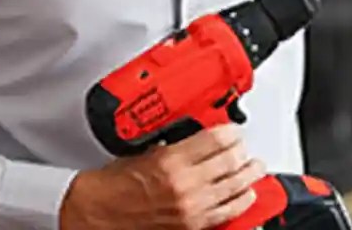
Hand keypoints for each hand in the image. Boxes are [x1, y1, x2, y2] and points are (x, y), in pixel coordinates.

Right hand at [60, 124, 265, 229]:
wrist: (96, 213)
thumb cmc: (113, 186)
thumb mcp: (146, 152)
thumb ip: (177, 146)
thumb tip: (201, 141)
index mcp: (172, 161)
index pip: (216, 140)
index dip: (231, 133)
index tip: (234, 131)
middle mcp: (185, 185)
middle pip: (231, 163)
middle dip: (243, 154)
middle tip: (246, 149)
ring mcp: (191, 208)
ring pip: (234, 189)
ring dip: (248, 176)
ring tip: (255, 168)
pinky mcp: (191, 226)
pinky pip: (225, 213)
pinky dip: (240, 203)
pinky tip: (246, 196)